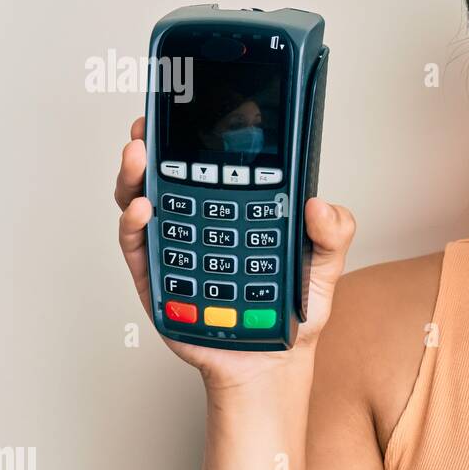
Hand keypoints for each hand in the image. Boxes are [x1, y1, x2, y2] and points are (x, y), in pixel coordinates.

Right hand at [114, 116, 355, 390]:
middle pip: (167, 174)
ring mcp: (175, 249)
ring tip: (139, 154)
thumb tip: (320, 204)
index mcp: (236, 209)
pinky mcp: (158, 282)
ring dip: (135, 176)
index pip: (212, 162)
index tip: (193, 103)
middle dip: (153, 144)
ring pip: (142, 203)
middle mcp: (199, 222)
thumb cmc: (294, 311)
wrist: (273, 365)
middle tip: (150, 124)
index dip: (198, 132)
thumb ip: (333, 232)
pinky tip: (143, 209)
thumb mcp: (326, 266)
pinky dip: (135, 226)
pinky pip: (139, 249)